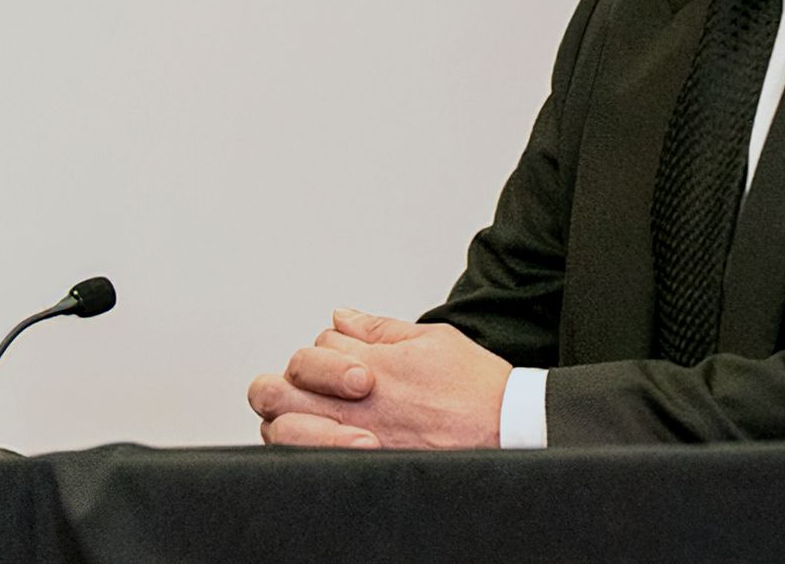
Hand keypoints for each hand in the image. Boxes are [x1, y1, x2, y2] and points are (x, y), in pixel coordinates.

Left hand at [248, 309, 510, 449]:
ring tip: (309, 417)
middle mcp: (354, 406)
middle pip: (278, 390)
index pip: (314, 347)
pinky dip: (303, 452)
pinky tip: (319, 444)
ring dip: (286, 420)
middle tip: (300, 387)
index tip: (349, 357)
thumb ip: (379, 328)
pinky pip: (306, 464)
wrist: (506, 429)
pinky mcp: (361, 469)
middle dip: (282, 384)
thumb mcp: (430, 338)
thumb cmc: (476, 389)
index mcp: (369, 366)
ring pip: (281, 431)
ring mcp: (352, 442)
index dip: (327, 349)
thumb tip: (343, 315)